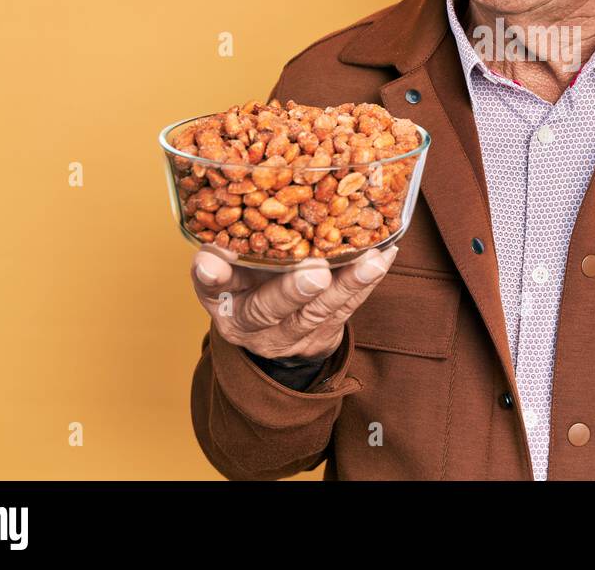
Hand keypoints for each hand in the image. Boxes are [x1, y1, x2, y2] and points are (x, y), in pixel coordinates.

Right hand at [191, 244, 398, 359]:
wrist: (271, 329)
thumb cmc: (242, 288)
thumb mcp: (221, 279)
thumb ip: (215, 266)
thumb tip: (209, 259)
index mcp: (227, 310)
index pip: (213, 290)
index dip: (215, 278)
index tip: (213, 263)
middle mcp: (257, 330)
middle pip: (276, 311)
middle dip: (297, 291)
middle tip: (317, 272)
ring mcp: (295, 336)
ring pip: (322, 311)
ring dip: (349, 285)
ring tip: (372, 261)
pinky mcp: (325, 334)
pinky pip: (348, 308)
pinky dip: (367, 282)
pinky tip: (385, 257)